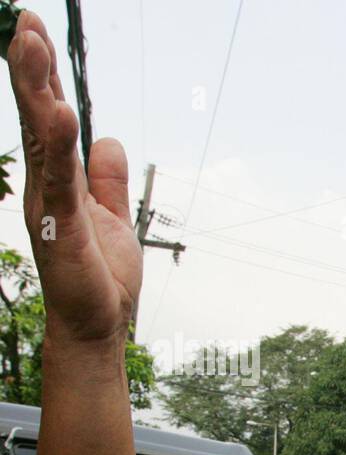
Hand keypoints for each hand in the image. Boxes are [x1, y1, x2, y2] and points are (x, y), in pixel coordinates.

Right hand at [5, 10, 141, 343]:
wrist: (98, 322)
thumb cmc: (100, 274)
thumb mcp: (111, 214)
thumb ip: (106, 178)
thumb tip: (107, 137)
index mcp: (56, 179)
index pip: (45, 116)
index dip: (39, 74)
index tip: (31, 29)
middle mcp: (46, 185)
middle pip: (34, 116)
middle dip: (29, 68)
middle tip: (22, 21)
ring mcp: (51, 204)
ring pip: (41, 138)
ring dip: (35, 90)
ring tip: (30, 45)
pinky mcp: (64, 227)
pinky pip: (60, 181)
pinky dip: (59, 147)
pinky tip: (57, 114)